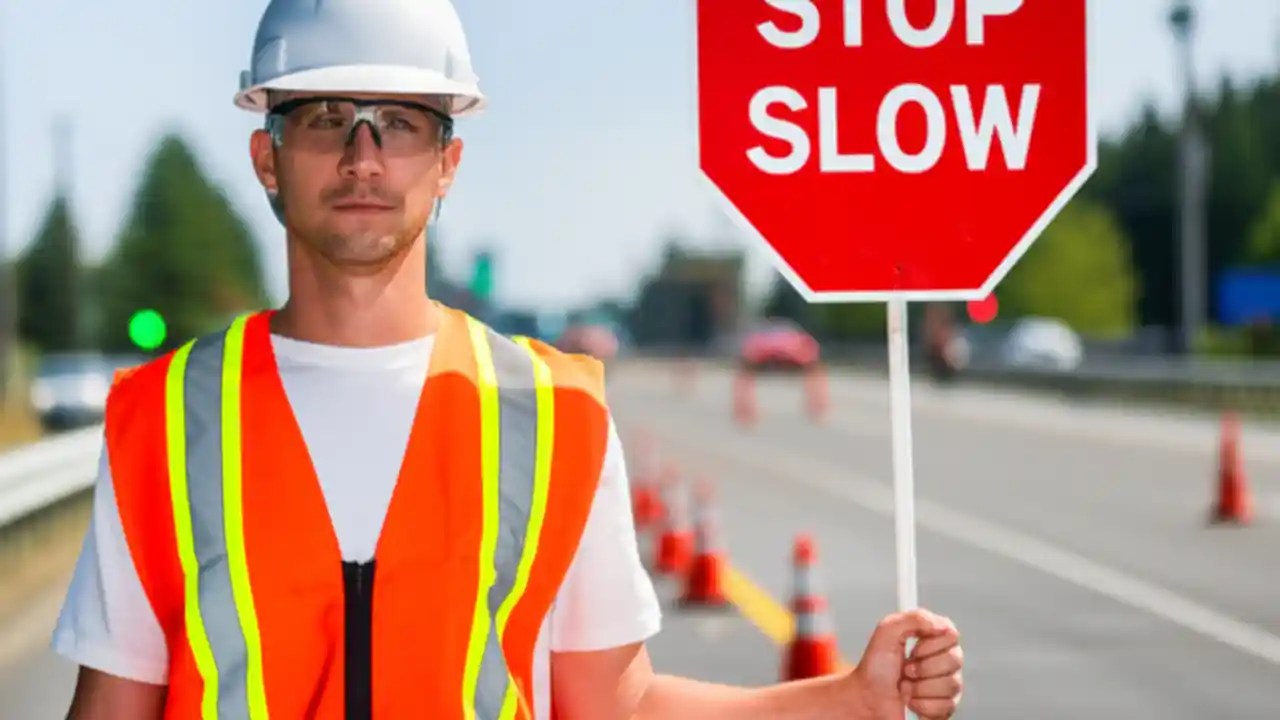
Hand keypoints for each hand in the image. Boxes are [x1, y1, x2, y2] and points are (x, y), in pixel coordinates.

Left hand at [848, 609, 962, 719]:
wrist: (868, 700)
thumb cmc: (875, 668)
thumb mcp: (886, 632)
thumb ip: (913, 618)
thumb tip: (941, 625)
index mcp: (932, 639)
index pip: (952, 634)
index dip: (932, 643)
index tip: (913, 649)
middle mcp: (943, 660)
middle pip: (955, 660)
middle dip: (923, 667)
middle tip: (905, 670)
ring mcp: (947, 684)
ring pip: (951, 684)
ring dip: (919, 687)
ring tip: (904, 687)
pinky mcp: (945, 707)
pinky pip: (945, 705)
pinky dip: (922, 705)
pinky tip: (911, 702)